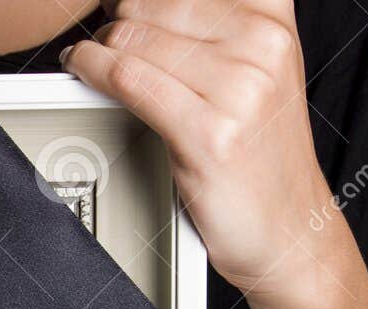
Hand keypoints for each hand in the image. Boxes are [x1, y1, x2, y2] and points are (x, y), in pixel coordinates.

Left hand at [62, 0, 349, 307]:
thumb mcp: (255, 71)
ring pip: (133, 39)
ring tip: (88, 57)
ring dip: (97, 45)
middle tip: (101, 39)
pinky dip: (92, 69)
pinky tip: (81, 68)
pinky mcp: (208, 132)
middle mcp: (262, 44)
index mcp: (273, 19)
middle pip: (153, 4)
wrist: (286, 228)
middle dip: (116, 20)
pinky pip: (128, 80)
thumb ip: (215, 30)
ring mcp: (239, 88)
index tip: (119, 8)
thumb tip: (142, 9)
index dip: (141, 0)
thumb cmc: (258, 155)